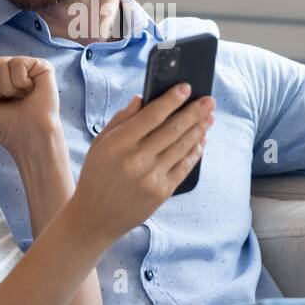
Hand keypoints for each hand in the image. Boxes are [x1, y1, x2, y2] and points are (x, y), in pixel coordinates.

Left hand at [0, 56, 59, 150]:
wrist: (28, 137)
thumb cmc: (3, 127)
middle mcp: (7, 69)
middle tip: (7, 101)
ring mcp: (24, 66)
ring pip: (0, 63)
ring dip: (6, 87)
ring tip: (19, 97)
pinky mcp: (40, 66)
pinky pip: (18, 63)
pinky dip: (20, 82)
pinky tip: (29, 91)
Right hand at [67, 83, 214, 241]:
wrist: (95, 217)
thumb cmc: (97, 176)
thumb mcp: (100, 144)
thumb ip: (121, 120)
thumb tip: (142, 99)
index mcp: (119, 144)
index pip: (152, 115)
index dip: (172, 100)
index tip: (187, 88)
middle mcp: (137, 160)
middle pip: (173, 130)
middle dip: (194, 112)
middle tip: (209, 101)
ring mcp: (151, 177)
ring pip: (182, 147)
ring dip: (199, 130)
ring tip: (208, 118)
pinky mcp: (162, 192)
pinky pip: (184, 167)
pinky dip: (195, 152)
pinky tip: (201, 141)